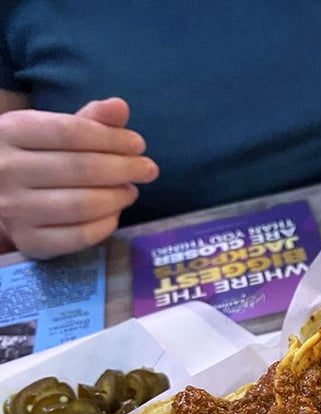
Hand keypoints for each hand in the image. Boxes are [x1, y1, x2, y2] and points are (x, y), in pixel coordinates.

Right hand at [0, 97, 158, 258]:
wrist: (2, 197)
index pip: (71, 132)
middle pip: (80, 169)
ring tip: (131, 190)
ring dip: (117, 197)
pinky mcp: (30, 242)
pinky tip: (115, 212)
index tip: (139, 145)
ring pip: (82, 205)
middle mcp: (7, 170)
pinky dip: (106, 224)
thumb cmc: (36, 159)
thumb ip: (89, 119)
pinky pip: (80, 236)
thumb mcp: (54, 131)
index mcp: (11, 132)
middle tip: (148, 169)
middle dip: (123, 168)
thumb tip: (120, 107)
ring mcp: (16, 210)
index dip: (111, 138)